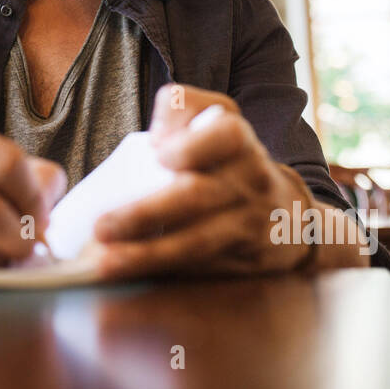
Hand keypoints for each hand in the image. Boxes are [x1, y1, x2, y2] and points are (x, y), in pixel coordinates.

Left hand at [90, 84, 315, 280]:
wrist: (288, 215)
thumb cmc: (230, 159)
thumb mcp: (215, 119)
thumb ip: (181, 109)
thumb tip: (156, 138)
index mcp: (238, 139)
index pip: (224, 135)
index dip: (189, 147)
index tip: (157, 153)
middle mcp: (249, 181)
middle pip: (196, 197)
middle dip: (145, 213)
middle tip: (101, 226)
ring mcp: (248, 224)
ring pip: (196, 242)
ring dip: (146, 255)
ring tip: (104, 263)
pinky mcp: (244, 261)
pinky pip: (199, 270)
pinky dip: (161, 274)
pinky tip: (127, 279)